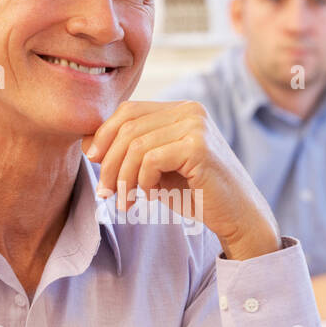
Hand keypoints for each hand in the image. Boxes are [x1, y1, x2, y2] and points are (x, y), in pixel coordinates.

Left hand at [82, 100, 279, 260]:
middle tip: (105, 192)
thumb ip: (130, 153)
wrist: (238, 217)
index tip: (95, 162)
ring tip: (123, 201)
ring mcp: (197, 126)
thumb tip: (87, 143)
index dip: (105, 134)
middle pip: (128, 126)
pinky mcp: (199, 147)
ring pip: (136, 144)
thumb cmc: (197, 194)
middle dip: (110, 161)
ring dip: (123, 177)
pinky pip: (151, 159)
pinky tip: (147, 196)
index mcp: (181, 109)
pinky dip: (142, 181)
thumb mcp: (156, 170)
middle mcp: (190, 110)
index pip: (129, 110)